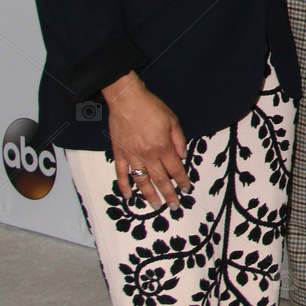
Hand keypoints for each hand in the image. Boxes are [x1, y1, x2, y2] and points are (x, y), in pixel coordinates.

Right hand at [102, 73, 189, 206]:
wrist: (127, 100)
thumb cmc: (151, 107)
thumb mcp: (173, 120)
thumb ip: (179, 140)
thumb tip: (182, 156)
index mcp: (163, 147)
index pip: (175, 169)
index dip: (182, 181)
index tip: (186, 189)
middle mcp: (148, 155)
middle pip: (160, 179)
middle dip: (169, 194)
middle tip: (174, 206)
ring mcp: (132, 156)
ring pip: (142, 181)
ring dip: (149, 195)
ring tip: (156, 205)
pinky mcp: (119, 153)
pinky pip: (121, 174)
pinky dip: (124, 186)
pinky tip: (128, 196)